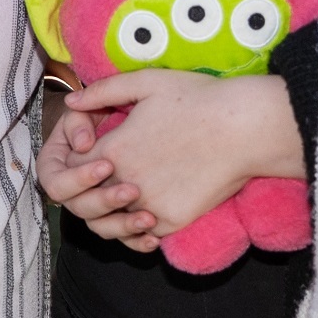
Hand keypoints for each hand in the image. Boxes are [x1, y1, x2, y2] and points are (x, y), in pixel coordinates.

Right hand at [36, 98, 156, 249]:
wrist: (134, 121)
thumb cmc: (105, 111)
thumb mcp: (90, 107)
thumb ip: (80, 118)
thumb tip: (83, 145)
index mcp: (57, 166)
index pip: (56, 183)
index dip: (78, 179)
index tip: (108, 165)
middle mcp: (73, 192)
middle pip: (79, 208)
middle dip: (105, 201)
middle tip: (132, 190)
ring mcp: (95, 207)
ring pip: (100, 228)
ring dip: (123, 226)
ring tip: (148, 218)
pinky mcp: (117, 218)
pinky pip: (123, 239)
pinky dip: (138, 241)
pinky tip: (154, 237)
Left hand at [69, 70, 303, 241]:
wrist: (246, 128)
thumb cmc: (199, 99)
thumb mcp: (147, 83)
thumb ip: (103, 92)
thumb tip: (71, 102)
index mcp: (114, 150)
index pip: (72, 170)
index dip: (74, 165)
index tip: (89, 156)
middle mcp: (125, 184)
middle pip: (86, 202)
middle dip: (87, 192)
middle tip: (101, 181)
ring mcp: (149, 206)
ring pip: (111, 224)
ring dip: (110, 214)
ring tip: (122, 199)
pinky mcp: (173, 221)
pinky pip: (143, 234)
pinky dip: (139, 228)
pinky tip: (145, 214)